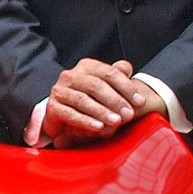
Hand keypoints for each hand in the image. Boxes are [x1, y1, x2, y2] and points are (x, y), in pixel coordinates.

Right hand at [40, 58, 158, 147]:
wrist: (64, 114)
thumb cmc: (89, 98)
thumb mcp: (106, 85)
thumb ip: (118, 75)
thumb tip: (126, 68)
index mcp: (86, 66)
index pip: (109, 73)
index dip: (127, 87)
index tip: (140, 102)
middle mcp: (70, 75)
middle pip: (96, 85)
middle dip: (115, 101)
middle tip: (128, 114)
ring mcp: (59, 91)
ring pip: (82, 100)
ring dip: (102, 112)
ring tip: (116, 122)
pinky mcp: (52, 107)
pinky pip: (69, 114)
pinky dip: (85, 121)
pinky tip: (98, 127)